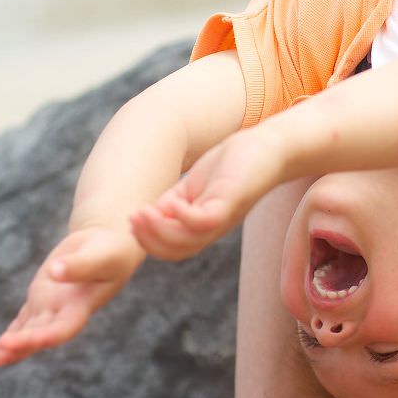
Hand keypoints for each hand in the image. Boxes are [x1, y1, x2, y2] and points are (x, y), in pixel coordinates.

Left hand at [0, 227, 143, 367]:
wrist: (108, 245)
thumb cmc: (111, 251)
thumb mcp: (101, 256)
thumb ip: (80, 265)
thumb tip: (54, 271)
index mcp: (83, 305)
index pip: (64, 327)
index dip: (47, 336)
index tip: (32, 340)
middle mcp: (66, 310)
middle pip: (42, 332)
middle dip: (22, 344)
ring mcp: (53, 304)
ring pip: (30, 329)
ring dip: (14, 344)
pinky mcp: (43, 294)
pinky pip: (26, 317)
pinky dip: (14, 330)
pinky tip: (0, 347)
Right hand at [131, 125, 281, 261]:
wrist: (268, 147)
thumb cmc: (231, 166)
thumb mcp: (193, 187)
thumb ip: (171, 203)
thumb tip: (147, 216)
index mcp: (201, 226)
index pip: (171, 247)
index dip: (148, 240)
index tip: (130, 221)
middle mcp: (212, 228)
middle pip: (176, 251)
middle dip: (149, 240)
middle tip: (132, 220)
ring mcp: (223, 217)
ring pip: (188, 241)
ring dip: (160, 231)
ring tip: (141, 214)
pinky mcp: (231, 202)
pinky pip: (206, 221)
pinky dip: (185, 218)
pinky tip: (174, 205)